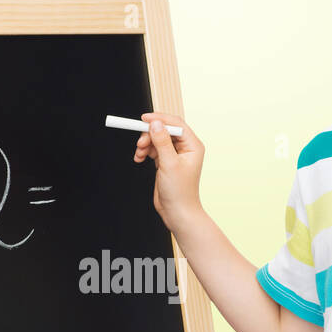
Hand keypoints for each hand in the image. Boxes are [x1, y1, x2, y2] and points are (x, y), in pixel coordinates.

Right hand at [132, 112, 203, 229]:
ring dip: (145, 144)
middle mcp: (185, 148)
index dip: (159, 119)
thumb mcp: (169, 164)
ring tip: (139, 154)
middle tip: (140, 143)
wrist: (177, 212)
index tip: (143, 119)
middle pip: (164, 130)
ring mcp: (175, 154)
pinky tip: (139, 158)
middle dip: (150, 134)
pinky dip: (145, 151)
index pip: (175, 124)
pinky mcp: (166, 161)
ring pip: (157, 139)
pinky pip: (153, 149)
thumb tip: (155, 123)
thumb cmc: (180, 192)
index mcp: (193, 145)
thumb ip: (162, 142)